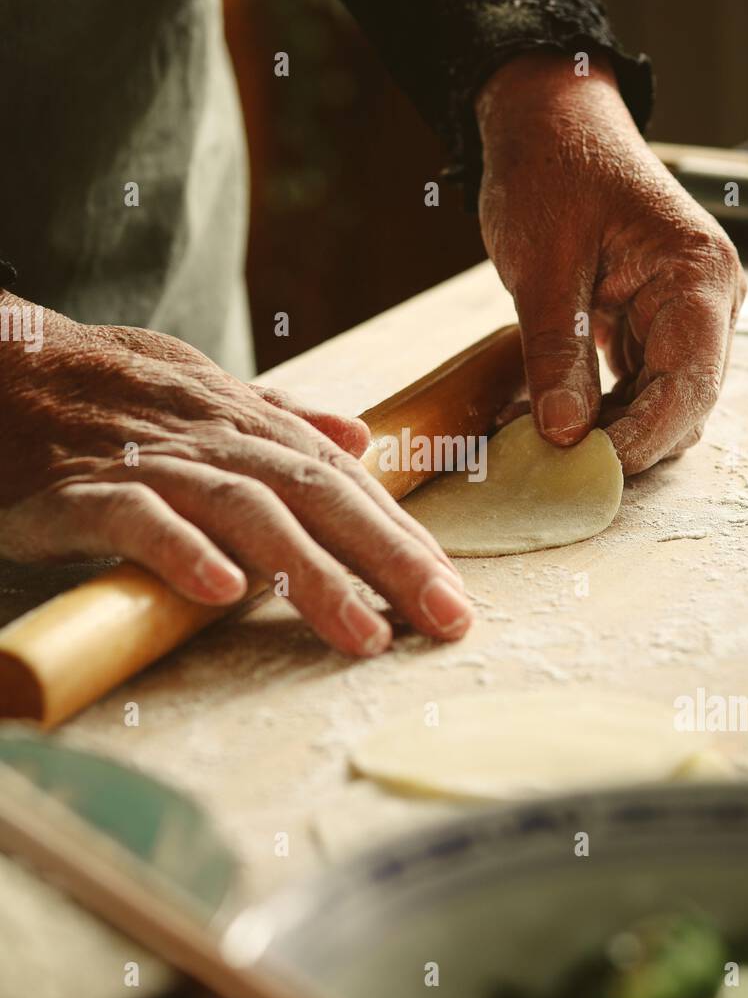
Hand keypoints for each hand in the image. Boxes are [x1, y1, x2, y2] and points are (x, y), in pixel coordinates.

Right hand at [0, 299, 470, 654]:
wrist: (3, 364)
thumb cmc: (109, 390)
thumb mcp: (204, 393)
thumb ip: (280, 421)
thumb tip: (359, 439)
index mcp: (247, 423)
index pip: (343, 482)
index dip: (400, 534)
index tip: (453, 590)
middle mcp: (213, 439)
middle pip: (317, 495)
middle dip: (390, 558)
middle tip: (449, 619)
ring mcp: (150, 461)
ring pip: (245, 510)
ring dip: (311, 572)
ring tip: (365, 634)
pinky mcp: (83, 489)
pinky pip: (138, 518)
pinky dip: (182, 551)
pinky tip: (224, 593)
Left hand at [475, 52, 746, 473]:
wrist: (547, 123)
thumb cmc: (551, 172)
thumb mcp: (544, 268)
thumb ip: (557, 354)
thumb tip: (566, 435)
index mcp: (699, 277)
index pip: (689, 386)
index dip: (642, 439)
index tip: (587, 470)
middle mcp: (708, 300)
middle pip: (684, 404)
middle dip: (626, 442)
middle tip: (557, 467)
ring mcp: (684, 313)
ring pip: (662, 402)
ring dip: (611, 430)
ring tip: (544, 442)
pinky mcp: (653, 321)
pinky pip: (638, 384)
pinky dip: (601, 408)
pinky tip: (553, 418)